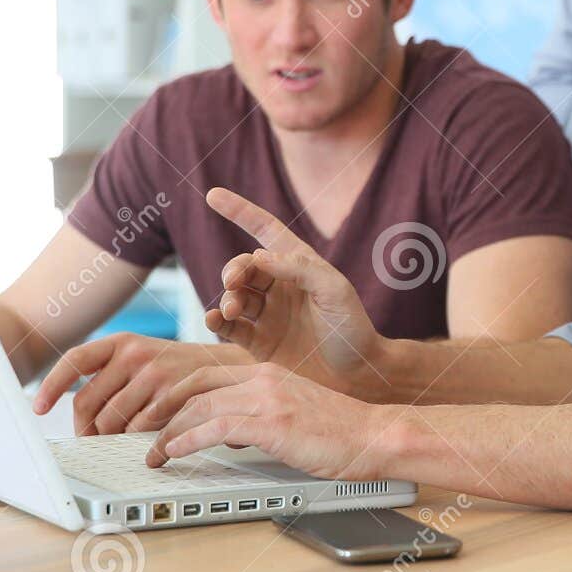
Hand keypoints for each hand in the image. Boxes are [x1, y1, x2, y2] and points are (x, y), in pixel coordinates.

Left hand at [33, 334, 254, 435]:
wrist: (232, 369)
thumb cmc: (180, 371)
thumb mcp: (145, 359)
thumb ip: (112, 377)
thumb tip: (78, 418)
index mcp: (122, 341)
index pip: (75, 360)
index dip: (52, 385)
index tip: (38, 408)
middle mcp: (136, 352)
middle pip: (88, 402)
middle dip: (86, 430)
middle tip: (93, 443)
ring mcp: (155, 372)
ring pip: (112, 422)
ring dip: (116, 439)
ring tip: (131, 441)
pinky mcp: (174, 394)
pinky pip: (139, 430)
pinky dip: (140, 443)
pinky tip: (152, 445)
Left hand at [144, 362, 394, 479]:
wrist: (375, 436)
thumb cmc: (341, 432)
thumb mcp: (292, 414)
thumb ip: (257, 415)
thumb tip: (225, 433)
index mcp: (267, 373)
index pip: (206, 375)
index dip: (174, 394)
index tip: (156, 415)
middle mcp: (263, 378)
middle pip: (194, 385)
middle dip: (160, 408)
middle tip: (139, 430)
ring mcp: (267, 398)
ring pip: (199, 406)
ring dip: (167, 432)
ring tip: (151, 452)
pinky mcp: (272, 422)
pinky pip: (215, 427)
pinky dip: (186, 440)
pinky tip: (172, 453)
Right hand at [205, 187, 383, 384]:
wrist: (358, 376)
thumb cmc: (353, 328)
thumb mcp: (335, 290)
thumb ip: (299, 269)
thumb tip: (259, 257)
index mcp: (299, 266)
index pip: (265, 230)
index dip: (240, 211)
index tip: (213, 195)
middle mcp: (279, 287)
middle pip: (244, 267)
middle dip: (234, 269)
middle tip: (234, 281)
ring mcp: (267, 315)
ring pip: (234, 295)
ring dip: (228, 296)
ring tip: (232, 308)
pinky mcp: (259, 344)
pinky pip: (229, 328)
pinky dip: (217, 321)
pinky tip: (214, 318)